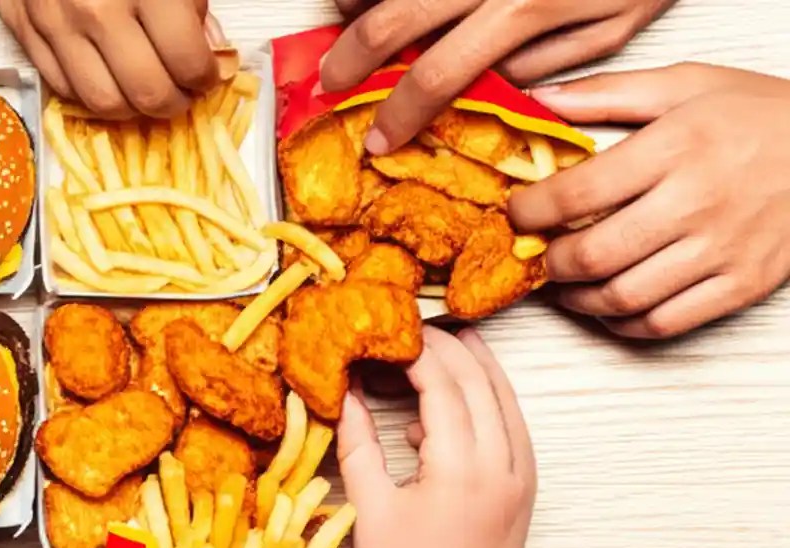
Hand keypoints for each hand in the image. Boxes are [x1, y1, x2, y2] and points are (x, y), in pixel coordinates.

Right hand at [0, 0, 223, 117]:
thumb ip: (193, 3)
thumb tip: (209, 51)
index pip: (186, 61)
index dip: (205, 78)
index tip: (206, 76)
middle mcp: (98, 10)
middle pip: (147, 93)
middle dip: (174, 103)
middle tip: (181, 92)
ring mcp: (56, 22)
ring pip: (103, 102)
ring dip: (132, 108)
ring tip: (145, 91)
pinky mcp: (23, 27)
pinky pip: (62, 86)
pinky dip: (91, 93)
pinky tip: (108, 78)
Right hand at [321, 0, 674, 152]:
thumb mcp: (610, 26)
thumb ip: (544, 62)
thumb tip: (488, 89)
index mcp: (522, 9)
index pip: (438, 74)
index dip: (401, 114)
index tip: (381, 140)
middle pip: (392, 22)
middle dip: (352, 60)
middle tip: (332, 85)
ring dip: (352, 5)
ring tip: (343, 26)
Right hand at [337, 327, 534, 547]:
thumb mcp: (370, 509)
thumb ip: (357, 443)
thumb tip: (345, 391)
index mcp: (459, 469)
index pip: (442, 383)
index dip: (414, 349)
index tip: (387, 331)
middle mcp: (501, 464)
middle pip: (479, 378)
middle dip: (446, 343)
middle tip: (410, 323)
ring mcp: (520, 473)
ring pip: (504, 394)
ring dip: (473, 362)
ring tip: (437, 339)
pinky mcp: (525, 483)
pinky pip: (511, 421)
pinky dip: (485, 395)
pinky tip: (450, 396)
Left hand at [510, 64, 789, 338]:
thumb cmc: (758, 114)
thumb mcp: (685, 83)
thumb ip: (607, 94)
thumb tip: (539, 102)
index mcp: (676, 148)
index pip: (577, 193)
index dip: (530, 211)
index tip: (515, 214)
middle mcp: (697, 202)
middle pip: (594, 254)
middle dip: (548, 263)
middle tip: (536, 255)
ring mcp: (722, 250)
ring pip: (623, 297)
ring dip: (577, 298)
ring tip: (564, 283)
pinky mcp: (742, 285)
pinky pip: (664, 322)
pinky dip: (623, 322)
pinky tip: (608, 305)